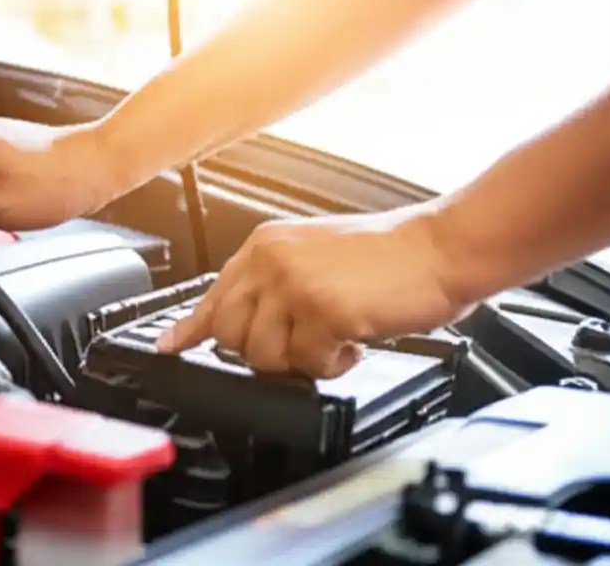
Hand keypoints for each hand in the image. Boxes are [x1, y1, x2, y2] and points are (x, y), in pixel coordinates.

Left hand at [157, 205, 471, 378]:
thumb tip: (234, 323)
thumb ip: (272, 286)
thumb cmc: (389, 256)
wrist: (441, 247)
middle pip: (233, 337)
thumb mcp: (314, 258)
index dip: (190, 328)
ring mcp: (294, 285)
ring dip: (304, 359)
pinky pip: (310, 364)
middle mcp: (271, 261)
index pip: (214, 295)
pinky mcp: (322, 310)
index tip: (169, 347)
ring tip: (337, 335)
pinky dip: (336, 363)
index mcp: (266, 245)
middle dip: (267, 351)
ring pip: (266, 356)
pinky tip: (355, 340)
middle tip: (306, 339)